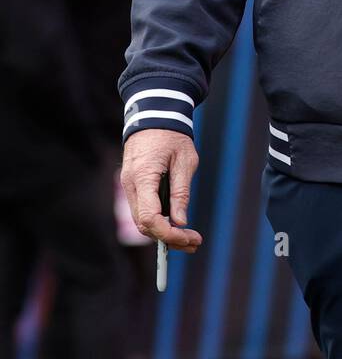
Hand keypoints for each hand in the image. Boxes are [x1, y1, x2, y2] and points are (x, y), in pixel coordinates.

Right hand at [120, 128, 202, 252]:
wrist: (154, 114)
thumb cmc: (172, 135)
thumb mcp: (185, 161)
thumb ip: (181, 193)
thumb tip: (180, 222)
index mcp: (143, 177)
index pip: (149, 217)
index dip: (167, 233)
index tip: (188, 238)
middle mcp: (130, 184)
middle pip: (144, 224)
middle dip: (168, 238)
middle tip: (195, 243)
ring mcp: (129, 185)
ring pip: (142, 219)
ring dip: (163, 232)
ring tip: (189, 238)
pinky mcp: (133, 184)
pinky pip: (142, 209)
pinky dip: (157, 220)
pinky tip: (175, 224)